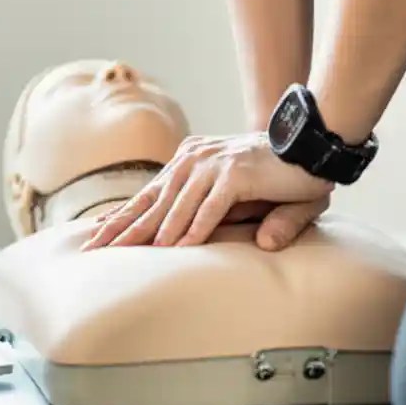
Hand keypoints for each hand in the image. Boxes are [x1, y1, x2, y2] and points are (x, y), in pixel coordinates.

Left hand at [81, 132, 333, 250]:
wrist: (313, 148)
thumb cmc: (276, 179)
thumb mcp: (239, 199)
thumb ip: (212, 216)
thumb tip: (183, 242)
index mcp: (190, 161)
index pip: (149, 193)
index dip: (123, 215)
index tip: (97, 235)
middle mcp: (195, 159)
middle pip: (151, 201)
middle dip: (121, 228)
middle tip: (93, 250)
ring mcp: (214, 165)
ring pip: (176, 206)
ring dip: (152, 234)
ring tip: (127, 256)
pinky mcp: (237, 174)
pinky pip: (211, 208)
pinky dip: (195, 229)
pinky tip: (178, 249)